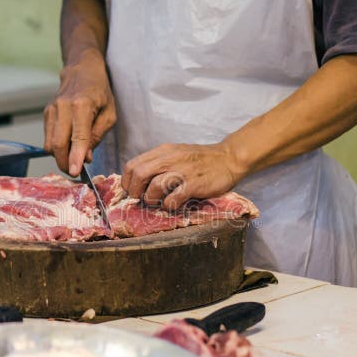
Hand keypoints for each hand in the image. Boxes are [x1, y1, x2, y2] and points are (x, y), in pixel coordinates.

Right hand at [43, 51, 116, 175]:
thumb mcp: (109, 113)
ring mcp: (51, 110)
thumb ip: (97, 136)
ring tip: (72, 159)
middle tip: (74, 172)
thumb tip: (86, 157)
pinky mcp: (46, 113)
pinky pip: (47, 138)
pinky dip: (56, 147)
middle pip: (58, 144)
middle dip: (64, 163)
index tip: (75, 172)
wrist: (82, 70)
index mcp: (82, 106)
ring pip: (49, 144)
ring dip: (59, 157)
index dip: (75, 157)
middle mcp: (63, 107)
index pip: (77, 138)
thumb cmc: (100, 92)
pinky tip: (67, 147)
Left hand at [122, 142, 244, 209]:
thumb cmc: (201, 160)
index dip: (127, 181)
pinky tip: (174, 204)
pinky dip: (169, 205)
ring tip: (158, 202)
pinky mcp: (194, 184)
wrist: (229, 158)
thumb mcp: (176, 154)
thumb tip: (139, 181)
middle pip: (138, 174)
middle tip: (141, 199)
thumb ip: (159, 164)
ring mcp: (182, 171)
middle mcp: (170, 159)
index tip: (132, 191)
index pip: (132, 165)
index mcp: (163, 151)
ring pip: (154, 186)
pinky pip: (173, 198)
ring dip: (151, 199)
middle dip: (134, 191)